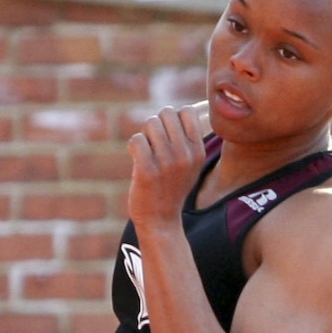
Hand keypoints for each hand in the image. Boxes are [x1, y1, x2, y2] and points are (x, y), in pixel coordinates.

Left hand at [127, 103, 207, 233]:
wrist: (160, 221)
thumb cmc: (171, 188)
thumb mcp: (189, 165)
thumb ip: (186, 139)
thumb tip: (174, 111)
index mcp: (198, 152)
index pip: (186, 111)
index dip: (174, 118)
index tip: (169, 135)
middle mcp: (185, 155)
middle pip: (166, 113)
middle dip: (157, 125)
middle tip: (155, 145)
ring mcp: (167, 163)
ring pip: (150, 124)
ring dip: (145, 136)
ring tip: (148, 154)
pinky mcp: (147, 171)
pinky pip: (137, 139)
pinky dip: (134, 146)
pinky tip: (137, 159)